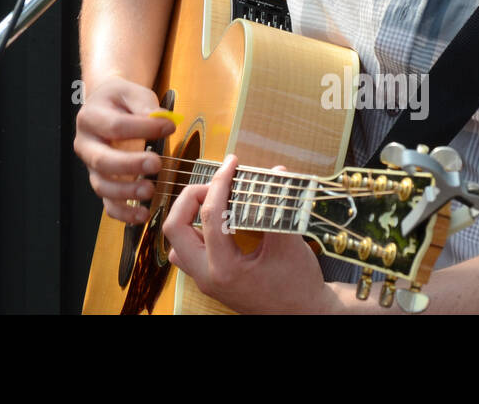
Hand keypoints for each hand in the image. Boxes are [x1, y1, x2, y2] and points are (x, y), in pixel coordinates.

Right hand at [73, 76, 174, 223]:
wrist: (106, 107)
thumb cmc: (119, 101)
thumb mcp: (130, 92)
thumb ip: (144, 104)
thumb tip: (161, 120)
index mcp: (90, 118)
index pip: (115, 126)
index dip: (142, 128)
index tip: (168, 127)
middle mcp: (86, 144)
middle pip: (102, 161)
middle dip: (130, 165)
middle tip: (156, 163)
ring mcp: (91, 167)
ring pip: (102, 186)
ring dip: (127, 192)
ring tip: (150, 189)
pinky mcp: (102, 183)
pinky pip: (108, 204)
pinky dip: (124, 214)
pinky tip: (143, 214)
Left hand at [162, 154, 338, 313]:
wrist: (304, 313)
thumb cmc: (299, 285)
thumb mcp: (289, 245)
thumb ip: (278, 207)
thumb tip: (277, 172)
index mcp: (225, 269)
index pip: (209, 216)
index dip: (220, 183)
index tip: (231, 165)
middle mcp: (206, 276)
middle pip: (174, 228)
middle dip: (191, 197)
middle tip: (218, 184)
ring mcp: (204, 279)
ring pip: (175, 240)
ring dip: (188, 213)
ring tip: (215, 198)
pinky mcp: (208, 279)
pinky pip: (186, 250)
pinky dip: (194, 229)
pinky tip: (216, 219)